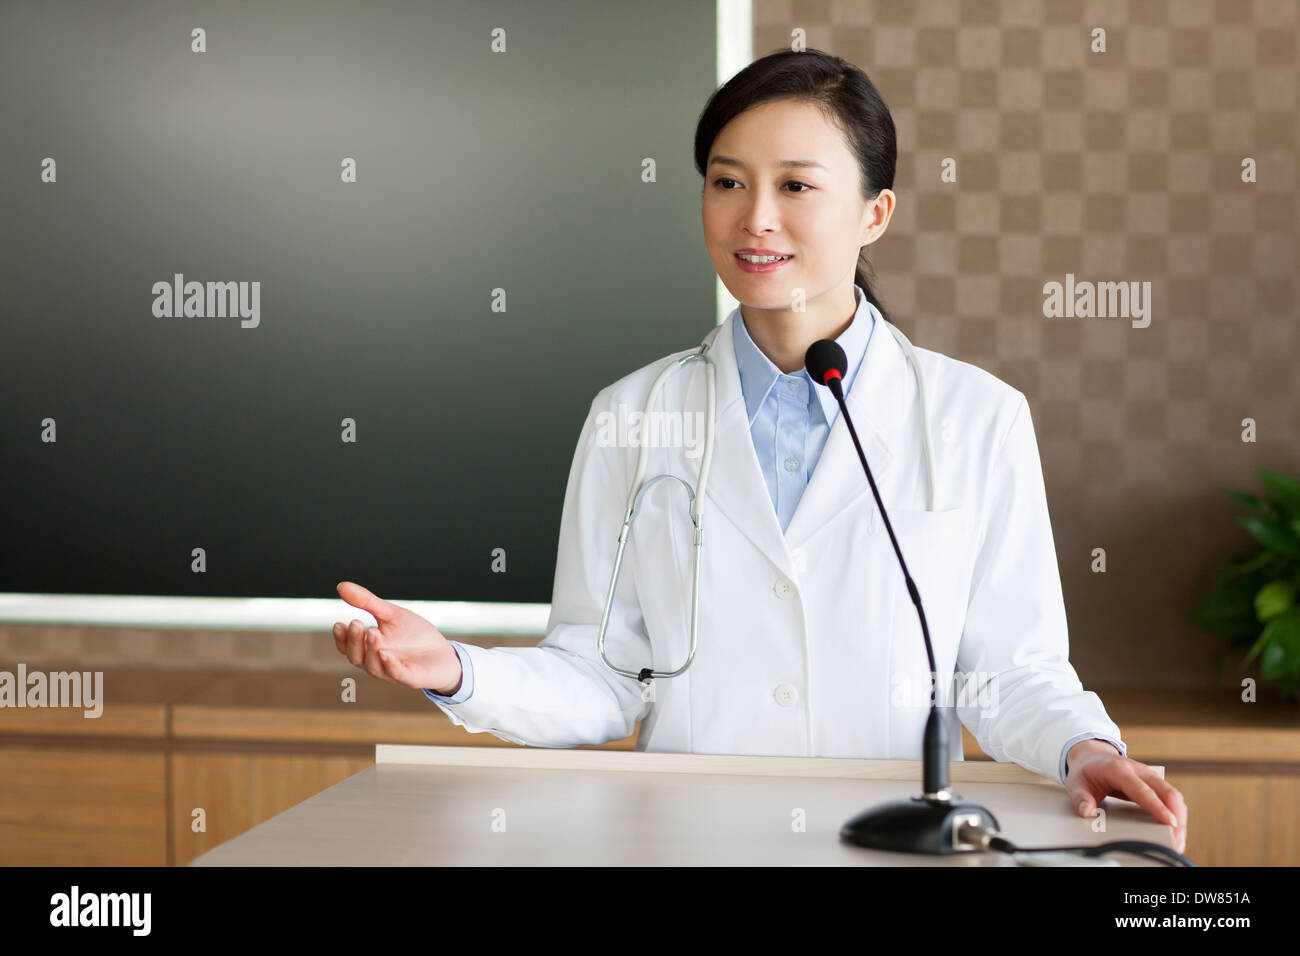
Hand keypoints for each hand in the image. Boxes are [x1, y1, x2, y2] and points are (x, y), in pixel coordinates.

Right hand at [331, 581, 462, 694]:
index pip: (348, 647)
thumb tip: (341, 585)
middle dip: (355, 641)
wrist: (444, 653)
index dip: (342, 638)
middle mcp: (377, 663)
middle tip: (356, 623)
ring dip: (372, 650)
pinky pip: (398, 675)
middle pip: (357, 657)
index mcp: (369, 649)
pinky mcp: (412, 679)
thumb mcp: (391, 614)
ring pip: (374, 668)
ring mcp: (393, 673)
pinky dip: (390, 665)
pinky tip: (386, 653)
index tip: (339, 624)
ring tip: (373, 632)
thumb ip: (367, 602)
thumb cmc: (414, 635)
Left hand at [1065, 739, 1187, 853]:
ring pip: (1173, 796)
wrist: (1091, 756)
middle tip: (1176, 840)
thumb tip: (1087, 812)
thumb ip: (1080, 798)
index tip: (1170, 822)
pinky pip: (1171, 798)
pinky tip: (1174, 830)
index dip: (1158, 807)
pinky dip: (1176, 814)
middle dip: (1176, 816)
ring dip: (1179, 817)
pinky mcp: (1154, 784)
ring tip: (1177, 840)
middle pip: (1167, 792)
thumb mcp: (1076, 783)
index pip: (1143, 790)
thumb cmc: (1086, 771)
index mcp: (1120, 769)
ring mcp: (1149, 776)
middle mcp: (1139, 770)